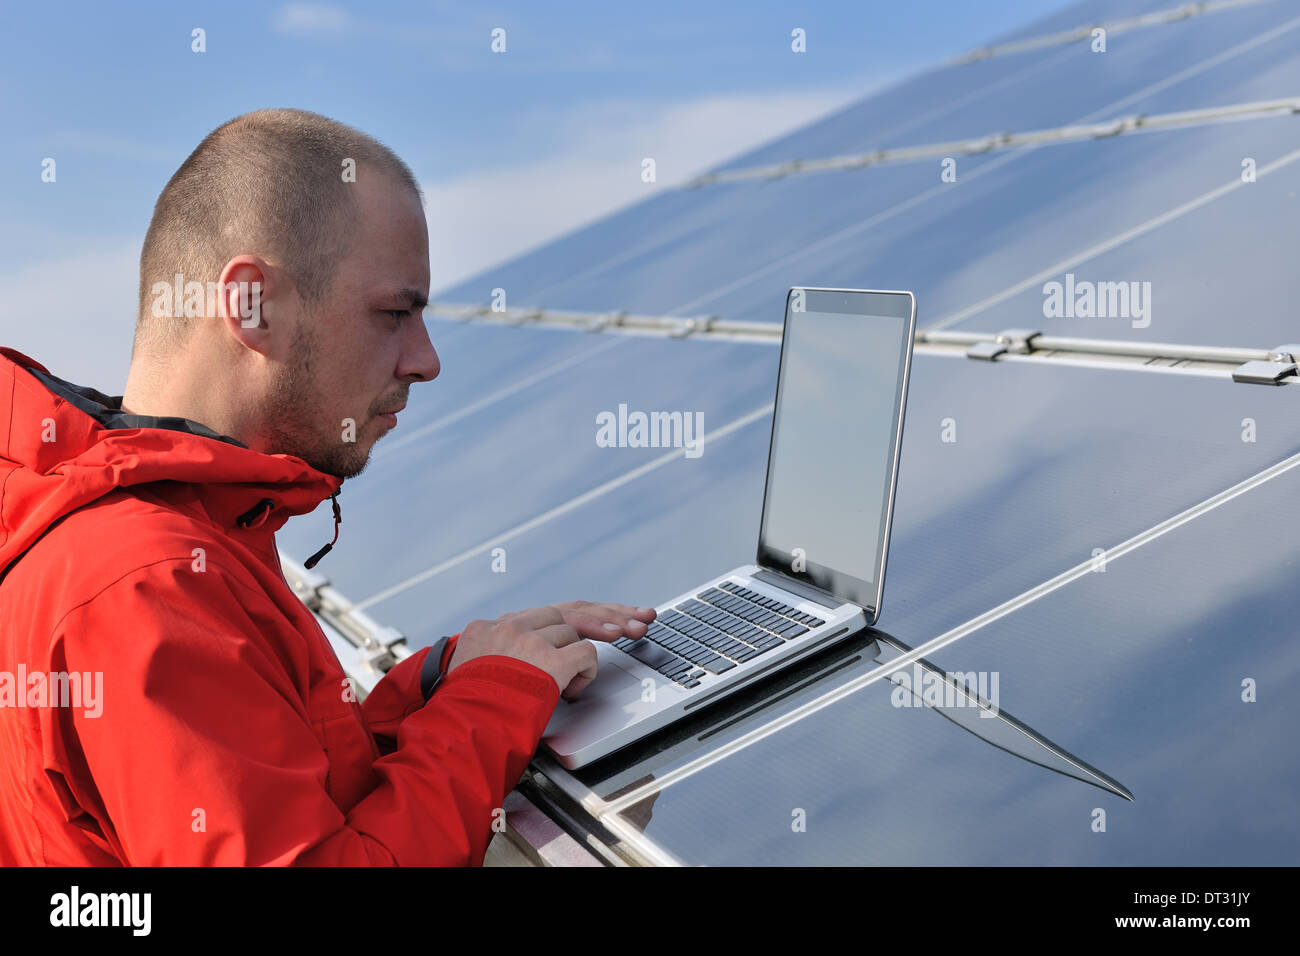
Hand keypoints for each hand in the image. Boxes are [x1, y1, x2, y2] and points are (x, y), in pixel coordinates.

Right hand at [449, 602, 656, 699]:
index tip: (602, 617)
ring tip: (617, 646)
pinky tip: (575, 688)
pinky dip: (587, 672)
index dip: (580, 614)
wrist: (456, 729)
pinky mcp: (545, 658)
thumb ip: (504, 661)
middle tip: (641, 617)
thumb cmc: (464, 716)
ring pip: (575, 630)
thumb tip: (535, 666)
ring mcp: (527, 640)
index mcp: (489, 628)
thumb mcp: (475, 676)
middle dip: (609, 613)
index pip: (544, 613)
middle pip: (569, 610)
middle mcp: (508, 626)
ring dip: (595, 647)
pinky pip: (584, 654)